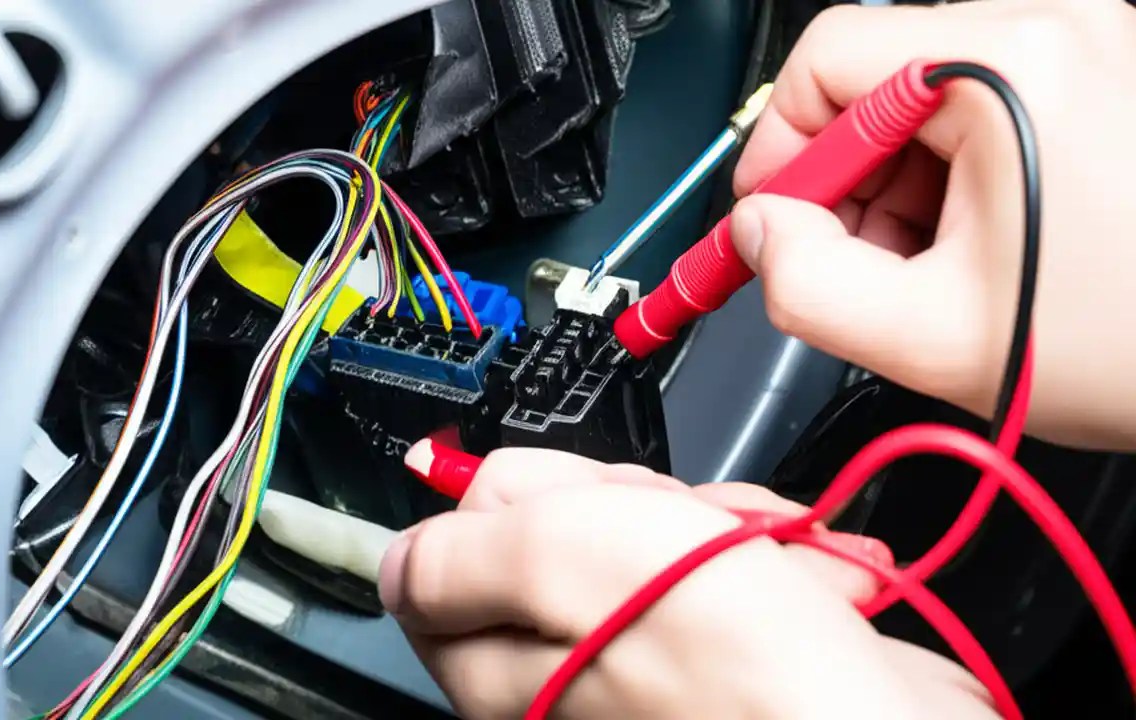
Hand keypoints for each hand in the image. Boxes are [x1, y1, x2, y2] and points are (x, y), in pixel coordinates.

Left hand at [378, 447, 996, 718]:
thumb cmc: (732, 654)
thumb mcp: (561, 556)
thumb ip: (460, 551)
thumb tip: (395, 557)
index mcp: (496, 659)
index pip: (447, 554)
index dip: (509, 498)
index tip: (562, 495)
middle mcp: (563, 669)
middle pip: (554, 531)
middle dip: (621, 500)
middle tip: (662, 522)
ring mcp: (643, 661)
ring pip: (644, 534)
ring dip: (705, 518)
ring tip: (752, 549)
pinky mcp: (719, 649)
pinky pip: (717, 560)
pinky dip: (759, 550)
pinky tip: (795, 574)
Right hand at [730, 0, 1135, 449]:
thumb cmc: (1132, 346)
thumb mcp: (927, 338)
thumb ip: (804, 286)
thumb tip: (759, 236)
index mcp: (1010, 66)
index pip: (827, 57)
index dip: (780, 148)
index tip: (775, 215)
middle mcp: (1061, 30)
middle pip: (879, 79)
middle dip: (845, 180)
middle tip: (850, 259)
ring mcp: (1094, 50)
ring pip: (928, 99)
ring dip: (900, 185)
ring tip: (930, 268)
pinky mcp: (1107, 79)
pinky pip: (986, 107)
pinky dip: (955, 176)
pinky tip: (971, 244)